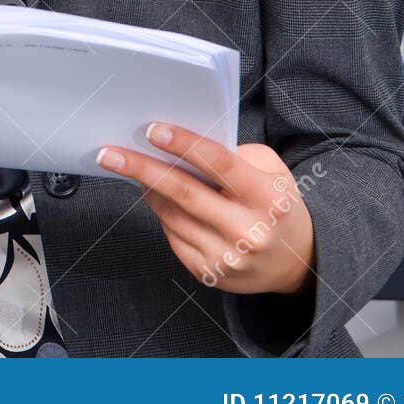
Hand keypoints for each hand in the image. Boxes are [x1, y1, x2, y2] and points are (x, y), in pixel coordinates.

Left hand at [96, 122, 316, 296]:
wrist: (295, 261)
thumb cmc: (276, 204)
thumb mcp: (271, 171)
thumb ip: (233, 154)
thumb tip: (179, 144)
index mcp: (268, 198)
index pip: (220, 164)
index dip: (184, 145)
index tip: (152, 130)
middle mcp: (248, 231)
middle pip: (184, 193)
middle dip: (141, 169)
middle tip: (109, 153)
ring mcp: (227, 256)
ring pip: (171, 214)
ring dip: (147, 188)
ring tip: (129, 167)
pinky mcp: (209, 273)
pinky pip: (172, 234)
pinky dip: (160, 212)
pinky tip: (157, 196)